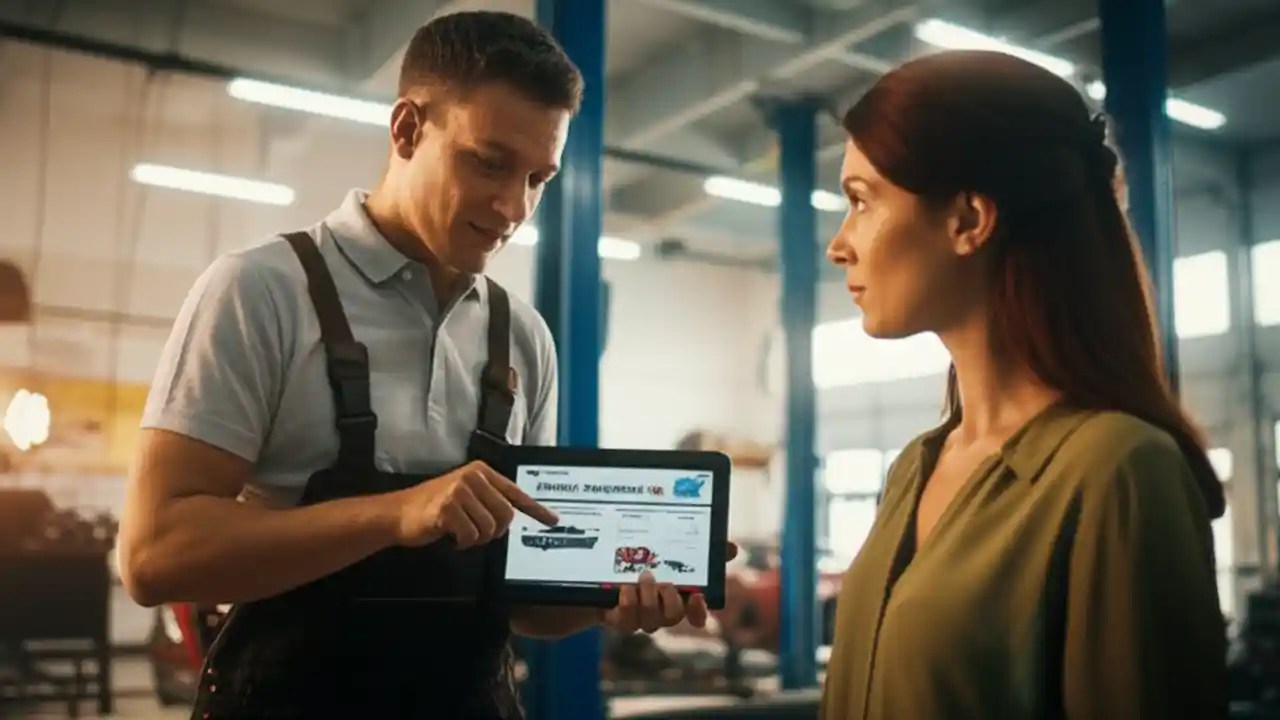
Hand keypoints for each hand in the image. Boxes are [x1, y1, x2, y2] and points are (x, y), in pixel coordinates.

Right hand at [392, 460, 557, 547]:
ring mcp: (460, 491)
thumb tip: (513, 518)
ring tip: (461, 532)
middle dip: (494, 532)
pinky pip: (471, 536)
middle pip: (506, 515)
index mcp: (481, 471)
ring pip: (490, 528)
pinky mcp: (448, 508)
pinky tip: (450, 536)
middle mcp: (473, 477)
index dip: (537, 509)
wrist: (398, 513)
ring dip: (477, 538)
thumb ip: (489, 501)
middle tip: (476, 534)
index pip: (516, 492)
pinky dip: (463, 543)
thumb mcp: (464, 495)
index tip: (552, 520)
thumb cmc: (432, 507)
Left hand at [603, 541, 739, 633]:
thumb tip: (733, 548)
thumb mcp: (668, 550)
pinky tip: (625, 588)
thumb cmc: (639, 562)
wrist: (594, 571)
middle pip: (673, 618)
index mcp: (675, 597)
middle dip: (671, 602)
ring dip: (648, 600)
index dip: (699, 612)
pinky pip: (625, 622)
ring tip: (642, 578)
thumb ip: (701, 551)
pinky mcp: (616, 618)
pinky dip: (627, 605)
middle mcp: (658, 611)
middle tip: (665, 583)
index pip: (696, 615)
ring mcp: (637, 617)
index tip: (697, 597)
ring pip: (649, 622)